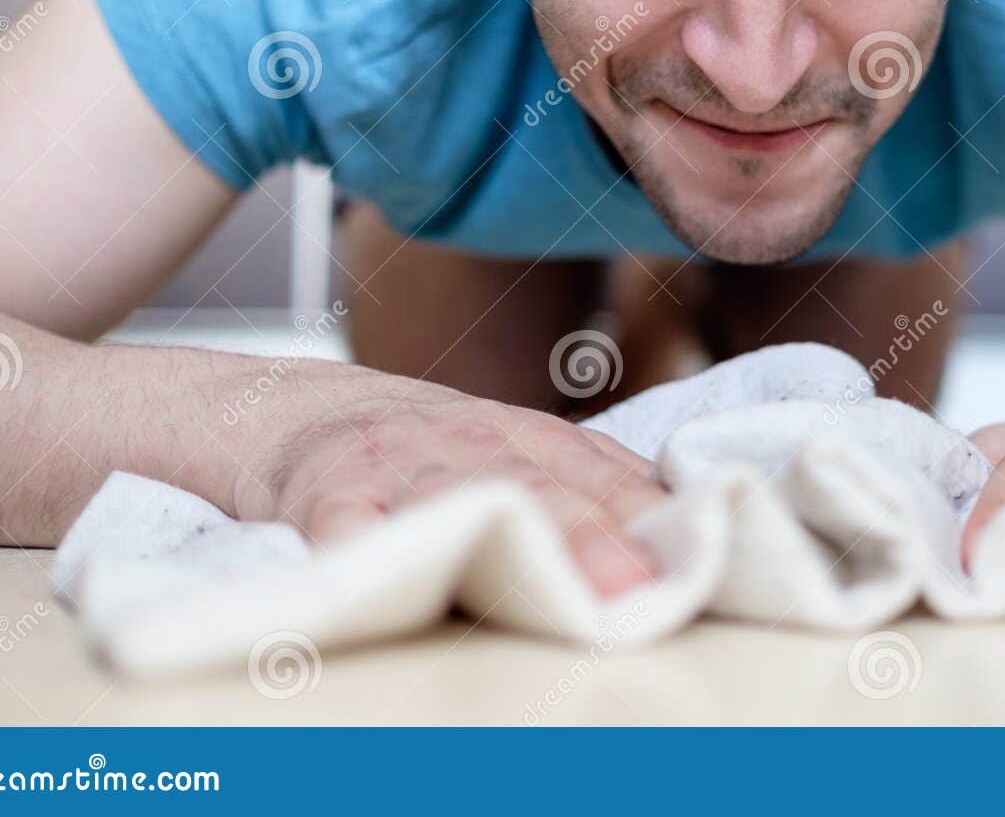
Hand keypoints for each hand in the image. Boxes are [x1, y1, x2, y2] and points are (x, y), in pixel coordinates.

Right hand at [234, 374, 665, 595]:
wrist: (310, 414)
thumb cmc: (441, 453)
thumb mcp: (526, 453)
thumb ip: (606, 489)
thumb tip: (694, 538)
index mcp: (533, 441)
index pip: (600, 476)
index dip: (641, 516)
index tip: (684, 562)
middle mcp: (474, 446)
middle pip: (533, 489)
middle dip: (582, 536)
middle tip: (628, 586)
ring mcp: (400, 469)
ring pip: (450, 499)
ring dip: (490, 536)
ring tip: (528, 590)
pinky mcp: (327, 494)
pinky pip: (343, 522)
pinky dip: (358, 544)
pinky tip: (376, 566)